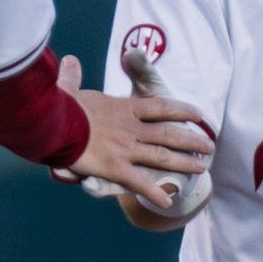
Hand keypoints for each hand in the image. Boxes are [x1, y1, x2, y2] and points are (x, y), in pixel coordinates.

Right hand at [58, 52, 213, 212]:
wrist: (53, 123)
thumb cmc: (59, 106)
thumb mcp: (68, 89)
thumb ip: (72, 77)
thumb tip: (68, 60)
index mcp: (122, 108)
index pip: (160, 107)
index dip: (181, 110)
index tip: (198, 115)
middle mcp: (130, 128)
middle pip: (168, 133)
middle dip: (191, 140)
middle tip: (209, 147)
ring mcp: (125, 149)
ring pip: (162, 157)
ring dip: (184, 163)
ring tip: (202, 167)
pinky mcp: (115, 168)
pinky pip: (140, 182)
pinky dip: (154, 192)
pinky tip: (168, 201)